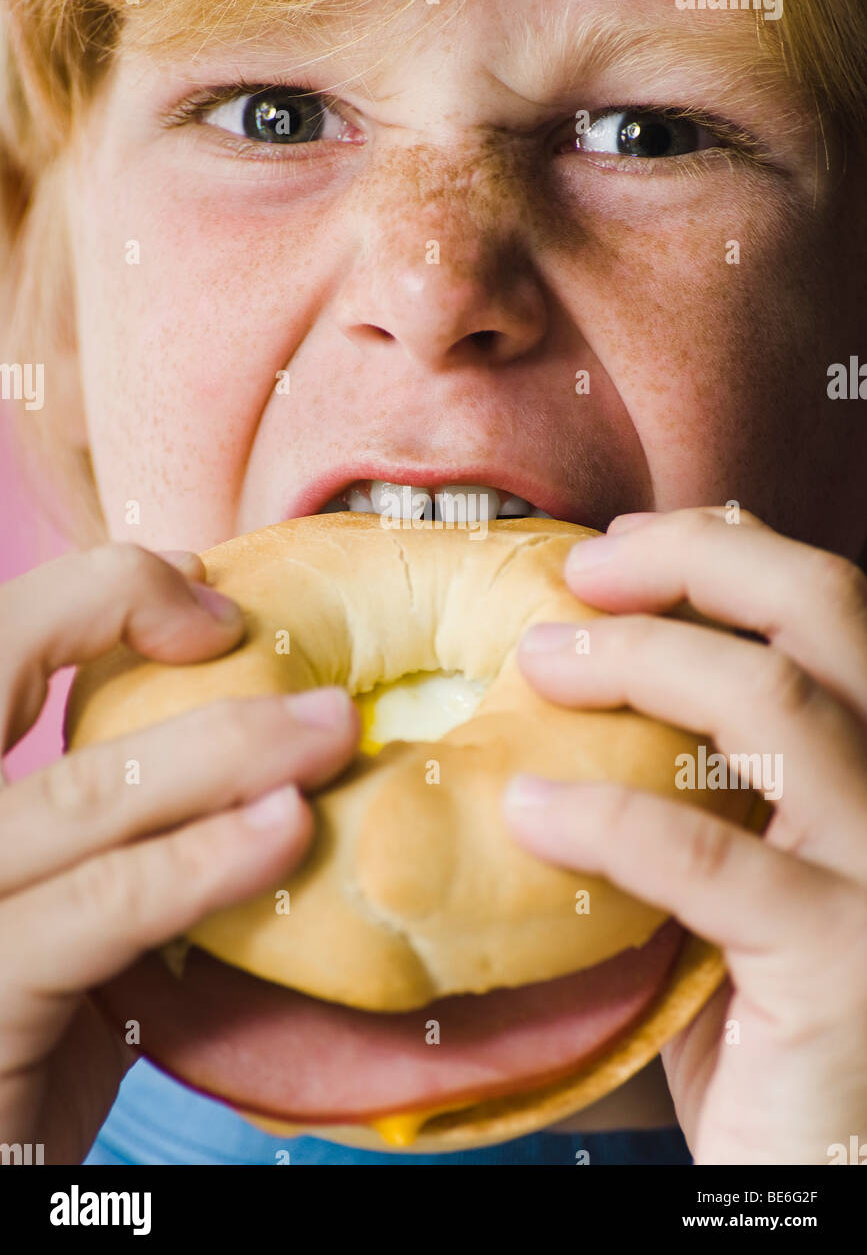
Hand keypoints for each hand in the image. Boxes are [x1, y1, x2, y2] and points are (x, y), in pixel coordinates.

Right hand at [0, 543, 358, 1163]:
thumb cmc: (25, 1024)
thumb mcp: (64, 900)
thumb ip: (121, 822)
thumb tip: (255, 743)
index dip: (89, 593)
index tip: (201, 603)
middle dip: (122, 612)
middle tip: (246, 627)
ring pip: (83, 790)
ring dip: (224, 747)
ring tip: (328, 734)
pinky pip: (105, 904)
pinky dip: (203, 858)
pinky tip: (282, 831)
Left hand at [503, 507, 866, 1163]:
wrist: (826, 1176)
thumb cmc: (773, 1020)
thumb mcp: (753, 873)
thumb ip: (710, 779)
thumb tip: (596, 672)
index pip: (835, 606)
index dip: (732, 551)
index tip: (624, 543)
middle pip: (829, 611)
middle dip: (698, 563)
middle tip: (584, 571)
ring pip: (780, 706)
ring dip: (644, 661)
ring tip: (537, 664)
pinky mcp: (843, 961)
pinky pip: (712, 857)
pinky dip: (608, 816)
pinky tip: (530, 809)